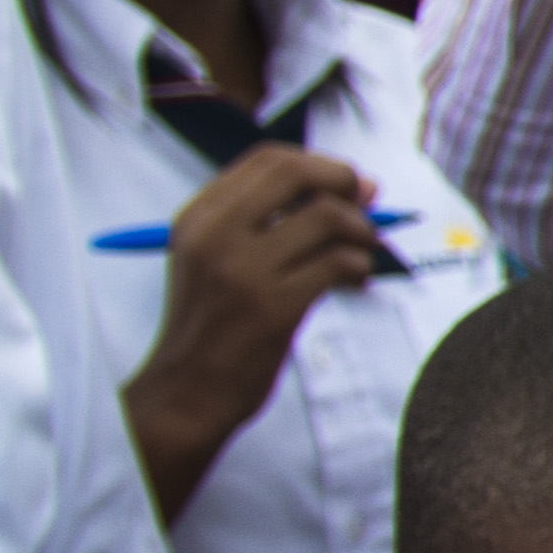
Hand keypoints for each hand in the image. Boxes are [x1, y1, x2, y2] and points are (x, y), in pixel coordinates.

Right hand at [121, 146, 387, 518]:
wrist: (186, 391)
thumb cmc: (214, 324)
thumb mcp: (215, 259)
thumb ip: (267, 220)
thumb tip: (356, 184)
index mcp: (197, 218)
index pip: (267, 160)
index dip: (320, 165)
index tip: (347, 184)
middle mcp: (214, 236)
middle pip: (297, 174)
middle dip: (344, 183)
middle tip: (366, 208)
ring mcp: (242, 270)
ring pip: (327, 217)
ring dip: (360, 232)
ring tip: (359, 256)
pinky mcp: (273, 306)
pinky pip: (338, 262)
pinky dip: (360, 267)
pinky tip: (355, 281)